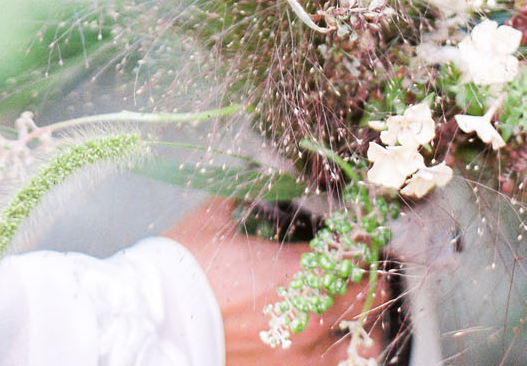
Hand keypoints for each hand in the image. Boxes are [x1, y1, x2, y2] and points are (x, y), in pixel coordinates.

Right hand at [167, 199, 386, 363]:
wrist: (156, 321)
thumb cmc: (185, 270)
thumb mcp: (218, 215)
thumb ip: (247, 194)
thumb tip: (258, 178)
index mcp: (299, 274)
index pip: (355, 254)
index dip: (363, 241)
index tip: (361, 232)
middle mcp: (309, 318)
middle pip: (369, 300)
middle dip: (367, 279)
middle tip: (357, 266)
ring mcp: (299, 355)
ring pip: (360, 344)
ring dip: (360, 323)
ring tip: (352, 310)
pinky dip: (336, 352)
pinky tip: (327, 340)